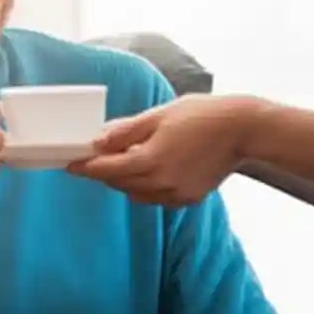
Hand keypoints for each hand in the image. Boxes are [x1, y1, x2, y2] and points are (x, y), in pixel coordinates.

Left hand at [68, 94, 263, 206]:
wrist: (242, 130)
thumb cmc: (201, 115)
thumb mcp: (158, 115)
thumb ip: (126, 131)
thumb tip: (98, 141)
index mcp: (149, 161)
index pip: (105, 170)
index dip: (85, 166)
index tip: (70, 163)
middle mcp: (160, 183)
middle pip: (118, 183)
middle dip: (104, 171)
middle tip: (95, 156)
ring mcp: (176, 194)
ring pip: (136, 193)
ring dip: (125, 180)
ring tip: (126, 158)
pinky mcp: (189, 198)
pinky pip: (157, 197)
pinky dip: (146, 186)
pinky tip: (152, 168)